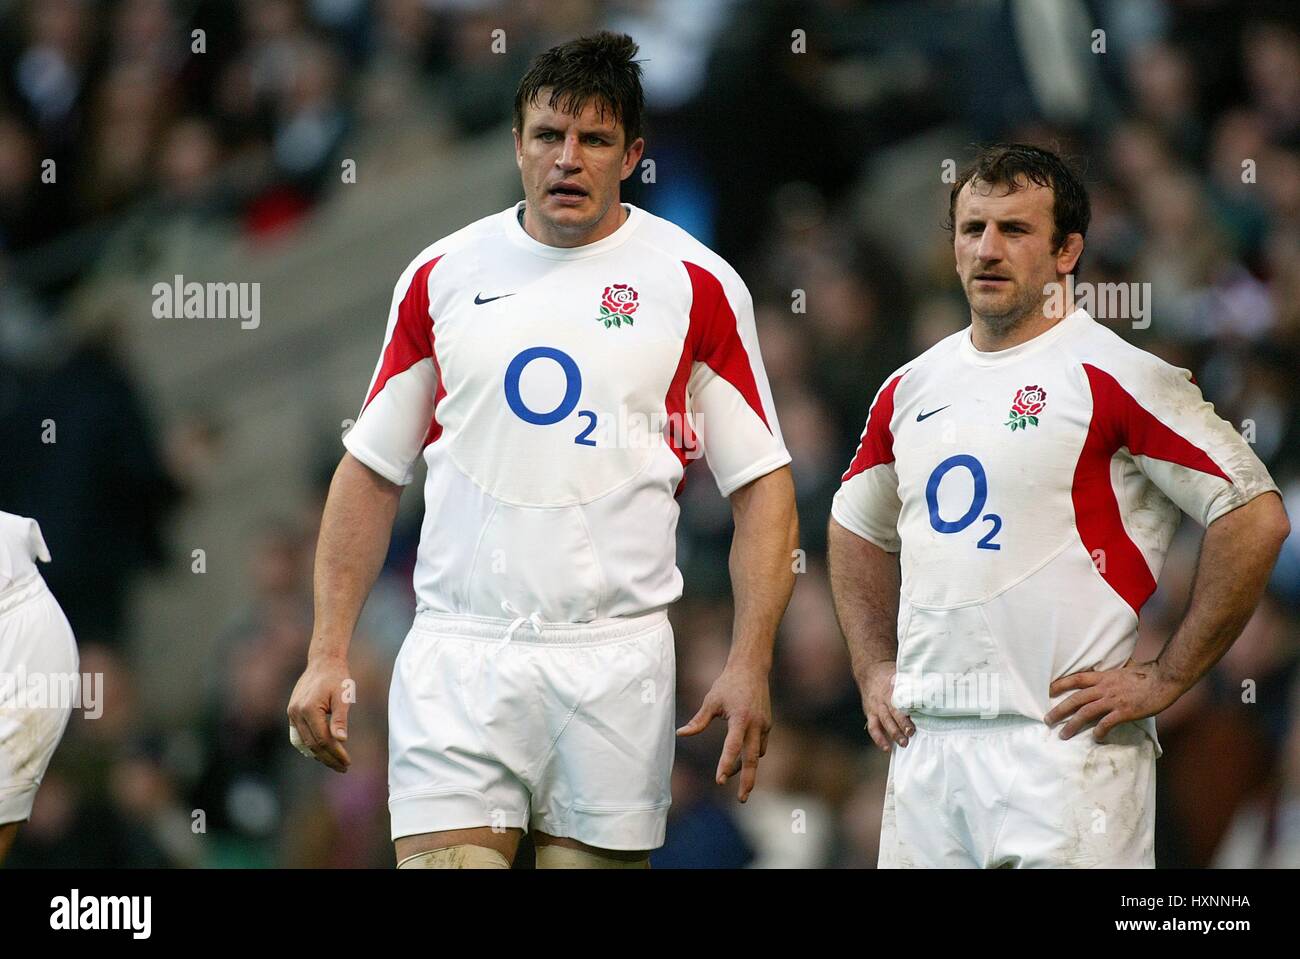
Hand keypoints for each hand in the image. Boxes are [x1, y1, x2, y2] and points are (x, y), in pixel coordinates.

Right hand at [287, 653, 352, 771]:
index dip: (335, 753)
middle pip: (312, 744)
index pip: (322, 740)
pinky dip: (309, 746)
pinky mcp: (292, 713)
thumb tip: (342, 740)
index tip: (348, 762)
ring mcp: (291, 713)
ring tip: (334, 763)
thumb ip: (341, 718)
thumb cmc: (337, 678)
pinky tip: (321, 752)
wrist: (323, 662)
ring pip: (303, 743)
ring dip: (318, 755)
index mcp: (309, 709)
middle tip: (343, 767)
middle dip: (328, 758)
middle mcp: (296, 713)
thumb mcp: (343, 696)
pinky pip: (298, 735)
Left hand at [676, 663, 771, 801]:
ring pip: (756, 754)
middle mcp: (756, 724)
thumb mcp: (711, 701)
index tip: (719, 780)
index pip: (733, 747)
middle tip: (741, 798)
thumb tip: (680, 734)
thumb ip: (698, 721)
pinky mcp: (768, 724)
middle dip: (747, 780)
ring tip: (731, 775)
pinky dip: (752, 754)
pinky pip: (760, 745)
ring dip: (746, 767)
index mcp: (741, 719)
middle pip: (752, 759)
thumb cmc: (728, 684)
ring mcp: (764, 725)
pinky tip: (741, 757)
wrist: (752, 668)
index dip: (726, 765)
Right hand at [858, 660, 913, 751]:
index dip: (909, 707)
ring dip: (893, 733)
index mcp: (893, 688)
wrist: (869, 672)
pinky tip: (887, 748)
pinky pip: (873, 728)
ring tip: (903, 743)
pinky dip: (879, 739)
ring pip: (884, 721)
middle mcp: (884, 698)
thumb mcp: (901, 675)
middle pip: (892, 712)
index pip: (901, 699)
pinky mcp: (870, 714)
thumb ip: (913, 683)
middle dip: (902, 723)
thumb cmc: (890, 676)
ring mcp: (876, 707)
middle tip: (911, 733)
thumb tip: (933, 689)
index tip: (918, 715)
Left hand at [1046, 658, 1183, 741]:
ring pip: (1086, 712)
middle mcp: (1104, 688)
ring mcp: (1113, 700)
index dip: (1060, 684)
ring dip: (1072, 724)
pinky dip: (1099, 732)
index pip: (1076, 679)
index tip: (1048, 691)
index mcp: (1103, 677)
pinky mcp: (1124, 712)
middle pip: (1075, 699)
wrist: (1164, 679)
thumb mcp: (1124, 669)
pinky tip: (1096, 738)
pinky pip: (1107, 723)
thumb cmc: (1148, 674)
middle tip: (1047, 720)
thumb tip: (1109, 673)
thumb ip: (1113, 674)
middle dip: (1059, 710)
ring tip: (1063, 734)